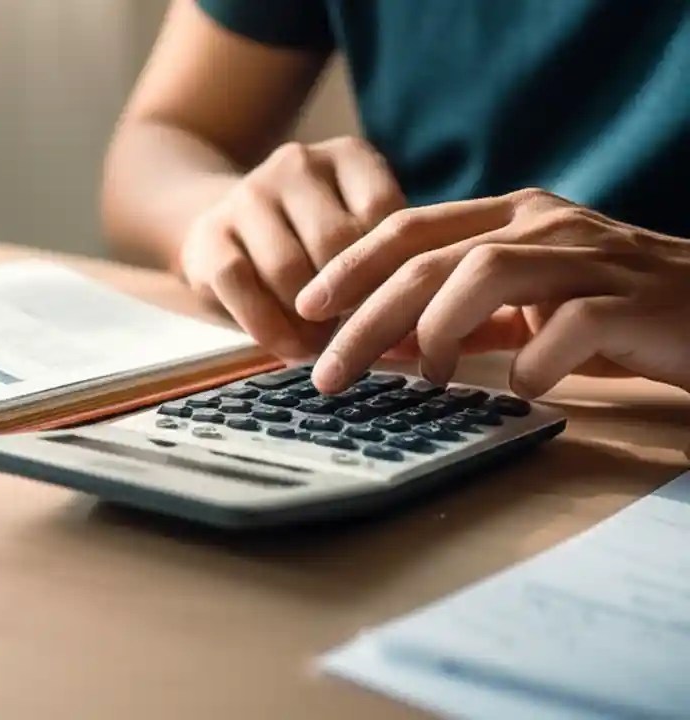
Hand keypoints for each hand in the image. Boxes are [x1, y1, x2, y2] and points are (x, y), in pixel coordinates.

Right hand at [178, 137, 405, 360]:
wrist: (226, 226)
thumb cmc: (311, 242)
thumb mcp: (357, 232)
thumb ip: (387, 261)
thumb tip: (415, 330)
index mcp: (348, 156)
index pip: (385, 215)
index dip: (392, 272)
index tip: (394, 309)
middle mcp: (297, 163)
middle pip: (335, 244)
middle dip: (349, 301)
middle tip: (359, 337)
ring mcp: (248, 194)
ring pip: (288, 269)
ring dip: (309, 322)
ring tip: (325, 347)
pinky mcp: (209, 233)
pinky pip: (241, 286)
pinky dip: (268, 328)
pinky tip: (288, 348)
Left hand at [296, 188, 689, 395]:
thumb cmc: (622, 314)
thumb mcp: (535, 303)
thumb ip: (471, 312)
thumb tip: (396, 344)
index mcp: (515, 216)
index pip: (410, 227)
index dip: (351, 265)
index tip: (305, 307)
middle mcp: (546, 224)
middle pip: (429, 259)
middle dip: (367, 316)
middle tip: (329, 371)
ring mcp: (592, 258)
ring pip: (484, 273)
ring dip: (439, 332)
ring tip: (430, 380)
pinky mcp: (635, 300)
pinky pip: (568, 325)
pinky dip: (533, 360)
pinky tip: (523, 386)